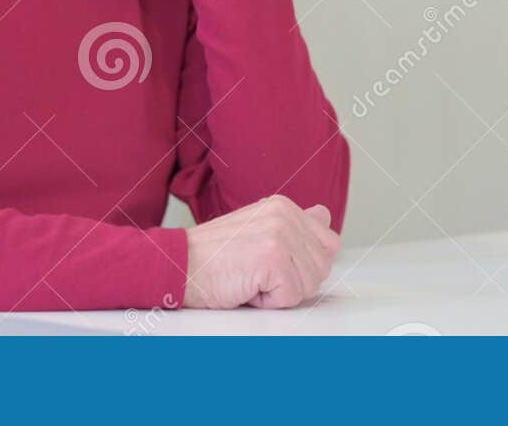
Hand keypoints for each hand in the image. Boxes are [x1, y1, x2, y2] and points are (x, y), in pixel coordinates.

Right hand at [182, 195, 340, 308]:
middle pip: (321, 268)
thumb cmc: (214, 257)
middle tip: (258, 272)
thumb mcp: (260, 230)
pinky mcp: (272, 258)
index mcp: (284, 206)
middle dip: (294, 281)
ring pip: (309, 285)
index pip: (328, 244)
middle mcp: (285, 215)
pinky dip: (268, 302)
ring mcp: (280, 235)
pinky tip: (246, 286)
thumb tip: (325, 217)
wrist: (179, 266)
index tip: (272, 263)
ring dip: (279, 293)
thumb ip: (296, 225)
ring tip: (250, 277)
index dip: (304, 266)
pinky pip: (290, 297)